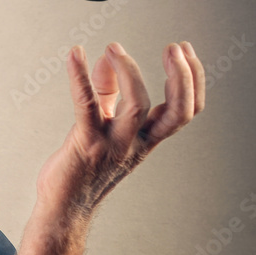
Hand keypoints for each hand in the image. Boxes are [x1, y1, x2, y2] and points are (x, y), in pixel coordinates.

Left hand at [35, 42, 204, 218]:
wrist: (63, 207)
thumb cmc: (82, 167)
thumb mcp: (102, 125)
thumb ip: (107, 92)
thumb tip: (107, 58)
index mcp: (146, 138)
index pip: (185, 110)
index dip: (193, 80)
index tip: (184, 50)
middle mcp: (137, 142)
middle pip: (176, 110)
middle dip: (182, 76)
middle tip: (174, 47)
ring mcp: (113, 145)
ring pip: (136, 106)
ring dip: (130, 70)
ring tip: (115, 47)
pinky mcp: (85, 144)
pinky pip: (87, 105)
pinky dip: (80, 77)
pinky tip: (74, 54)